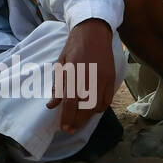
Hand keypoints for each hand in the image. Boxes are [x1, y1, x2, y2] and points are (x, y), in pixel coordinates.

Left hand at [47, 19, 116, 133]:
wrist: (93, 33)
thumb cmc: (73, 47)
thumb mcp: (61, 64)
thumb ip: (58, 86)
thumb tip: (51, 105)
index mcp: (73, 74)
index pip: (70, 102)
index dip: (66, 117)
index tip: (63, 127)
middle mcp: (88, 78)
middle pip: (84, 108)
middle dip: (76, 121)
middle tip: (69, 129)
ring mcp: (102, 79)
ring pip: (96, 106)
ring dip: (87, 117)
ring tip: (78, 121)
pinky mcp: (111, 79)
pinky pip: (106, 100)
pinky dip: (99, 108)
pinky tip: (91, 110)